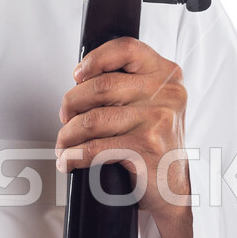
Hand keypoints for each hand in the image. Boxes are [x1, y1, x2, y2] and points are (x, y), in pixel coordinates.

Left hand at [54, 37, 193, 237]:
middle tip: (65, 119)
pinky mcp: (146, 149)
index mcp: (167, 75)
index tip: (77, 75)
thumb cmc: (155, 144)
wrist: (172, 188)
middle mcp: (167, 94)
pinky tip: (69, 161)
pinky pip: (95, 148)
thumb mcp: (152, 104)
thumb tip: (81, 80)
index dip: (95, 59)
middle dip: (71, 104)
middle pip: (100, 86)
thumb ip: (127, 85)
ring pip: (92, 120)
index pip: (127, 48)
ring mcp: (158, 121)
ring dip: (68, 135)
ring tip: (64, 144)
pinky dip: (74, 156)